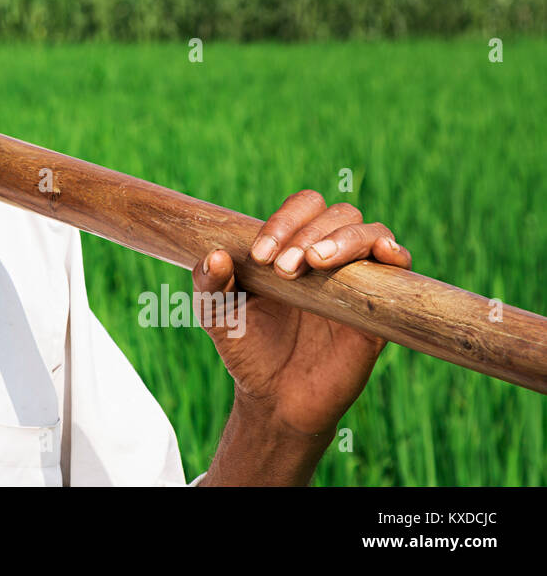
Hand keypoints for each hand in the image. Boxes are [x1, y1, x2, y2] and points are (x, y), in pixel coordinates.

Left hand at [192, 190, 412, 437]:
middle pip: (338, 214)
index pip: (302, 208)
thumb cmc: (246, 349)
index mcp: (291, 247)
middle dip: (307, 233)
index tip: (260, 256)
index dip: (284, 221)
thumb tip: (215, 255)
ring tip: (316, 262)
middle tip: (284, 269)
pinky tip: (384, 252)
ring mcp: (356, 280)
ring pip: (369, 232)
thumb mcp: (216, 314)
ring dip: (344, 239)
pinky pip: (400, 269)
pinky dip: (395, 251)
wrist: (276, 399)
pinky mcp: (378, 309)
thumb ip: (208, 283)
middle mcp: (327, 257)